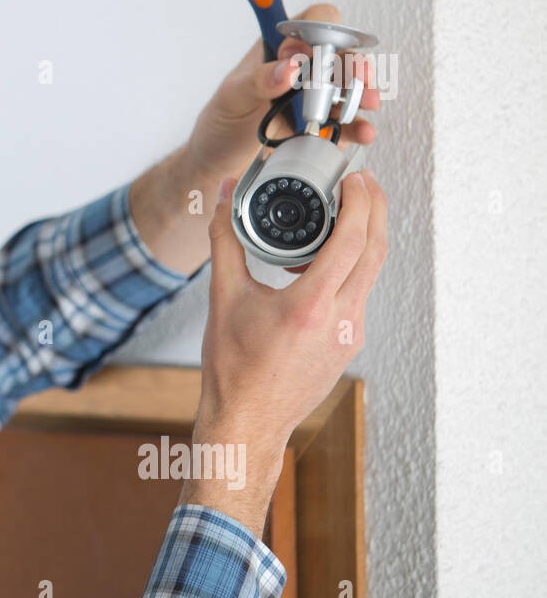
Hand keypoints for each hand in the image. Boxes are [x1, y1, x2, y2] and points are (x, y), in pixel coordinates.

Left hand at [183, 3, 381, 193]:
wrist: (219, 158)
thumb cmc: (222, 120)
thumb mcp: (233, 96)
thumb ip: (259, 80)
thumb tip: (291, 66)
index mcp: (281, 50)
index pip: (313, 22)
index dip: (322, 30)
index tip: (320, 50)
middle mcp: (304, 69)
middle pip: (341, 54)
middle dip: (354, 63)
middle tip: (361, 74)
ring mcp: (316, 98)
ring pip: (350, 88)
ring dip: (363, 93)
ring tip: (368, 102)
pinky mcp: (322, 126)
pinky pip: (347, 123)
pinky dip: (358, 126)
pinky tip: (363, 131)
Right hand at [199, 168, 387, 451]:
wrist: (247, 421)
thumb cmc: (232, 367)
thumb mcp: (222, 297)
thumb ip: (224, 238)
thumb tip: (223, 193)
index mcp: (309, 306)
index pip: (352, 240)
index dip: (359, 201)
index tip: (353, 176)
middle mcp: (341, 320)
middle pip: (377, 250)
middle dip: (375, 208)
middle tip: (362, 180)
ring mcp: (351, 334)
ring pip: (371, 272)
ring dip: (363, 237)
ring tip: (338, 214)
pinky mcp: (350, 343)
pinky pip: (358, 293)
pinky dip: (349, 267)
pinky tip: (321, 261)